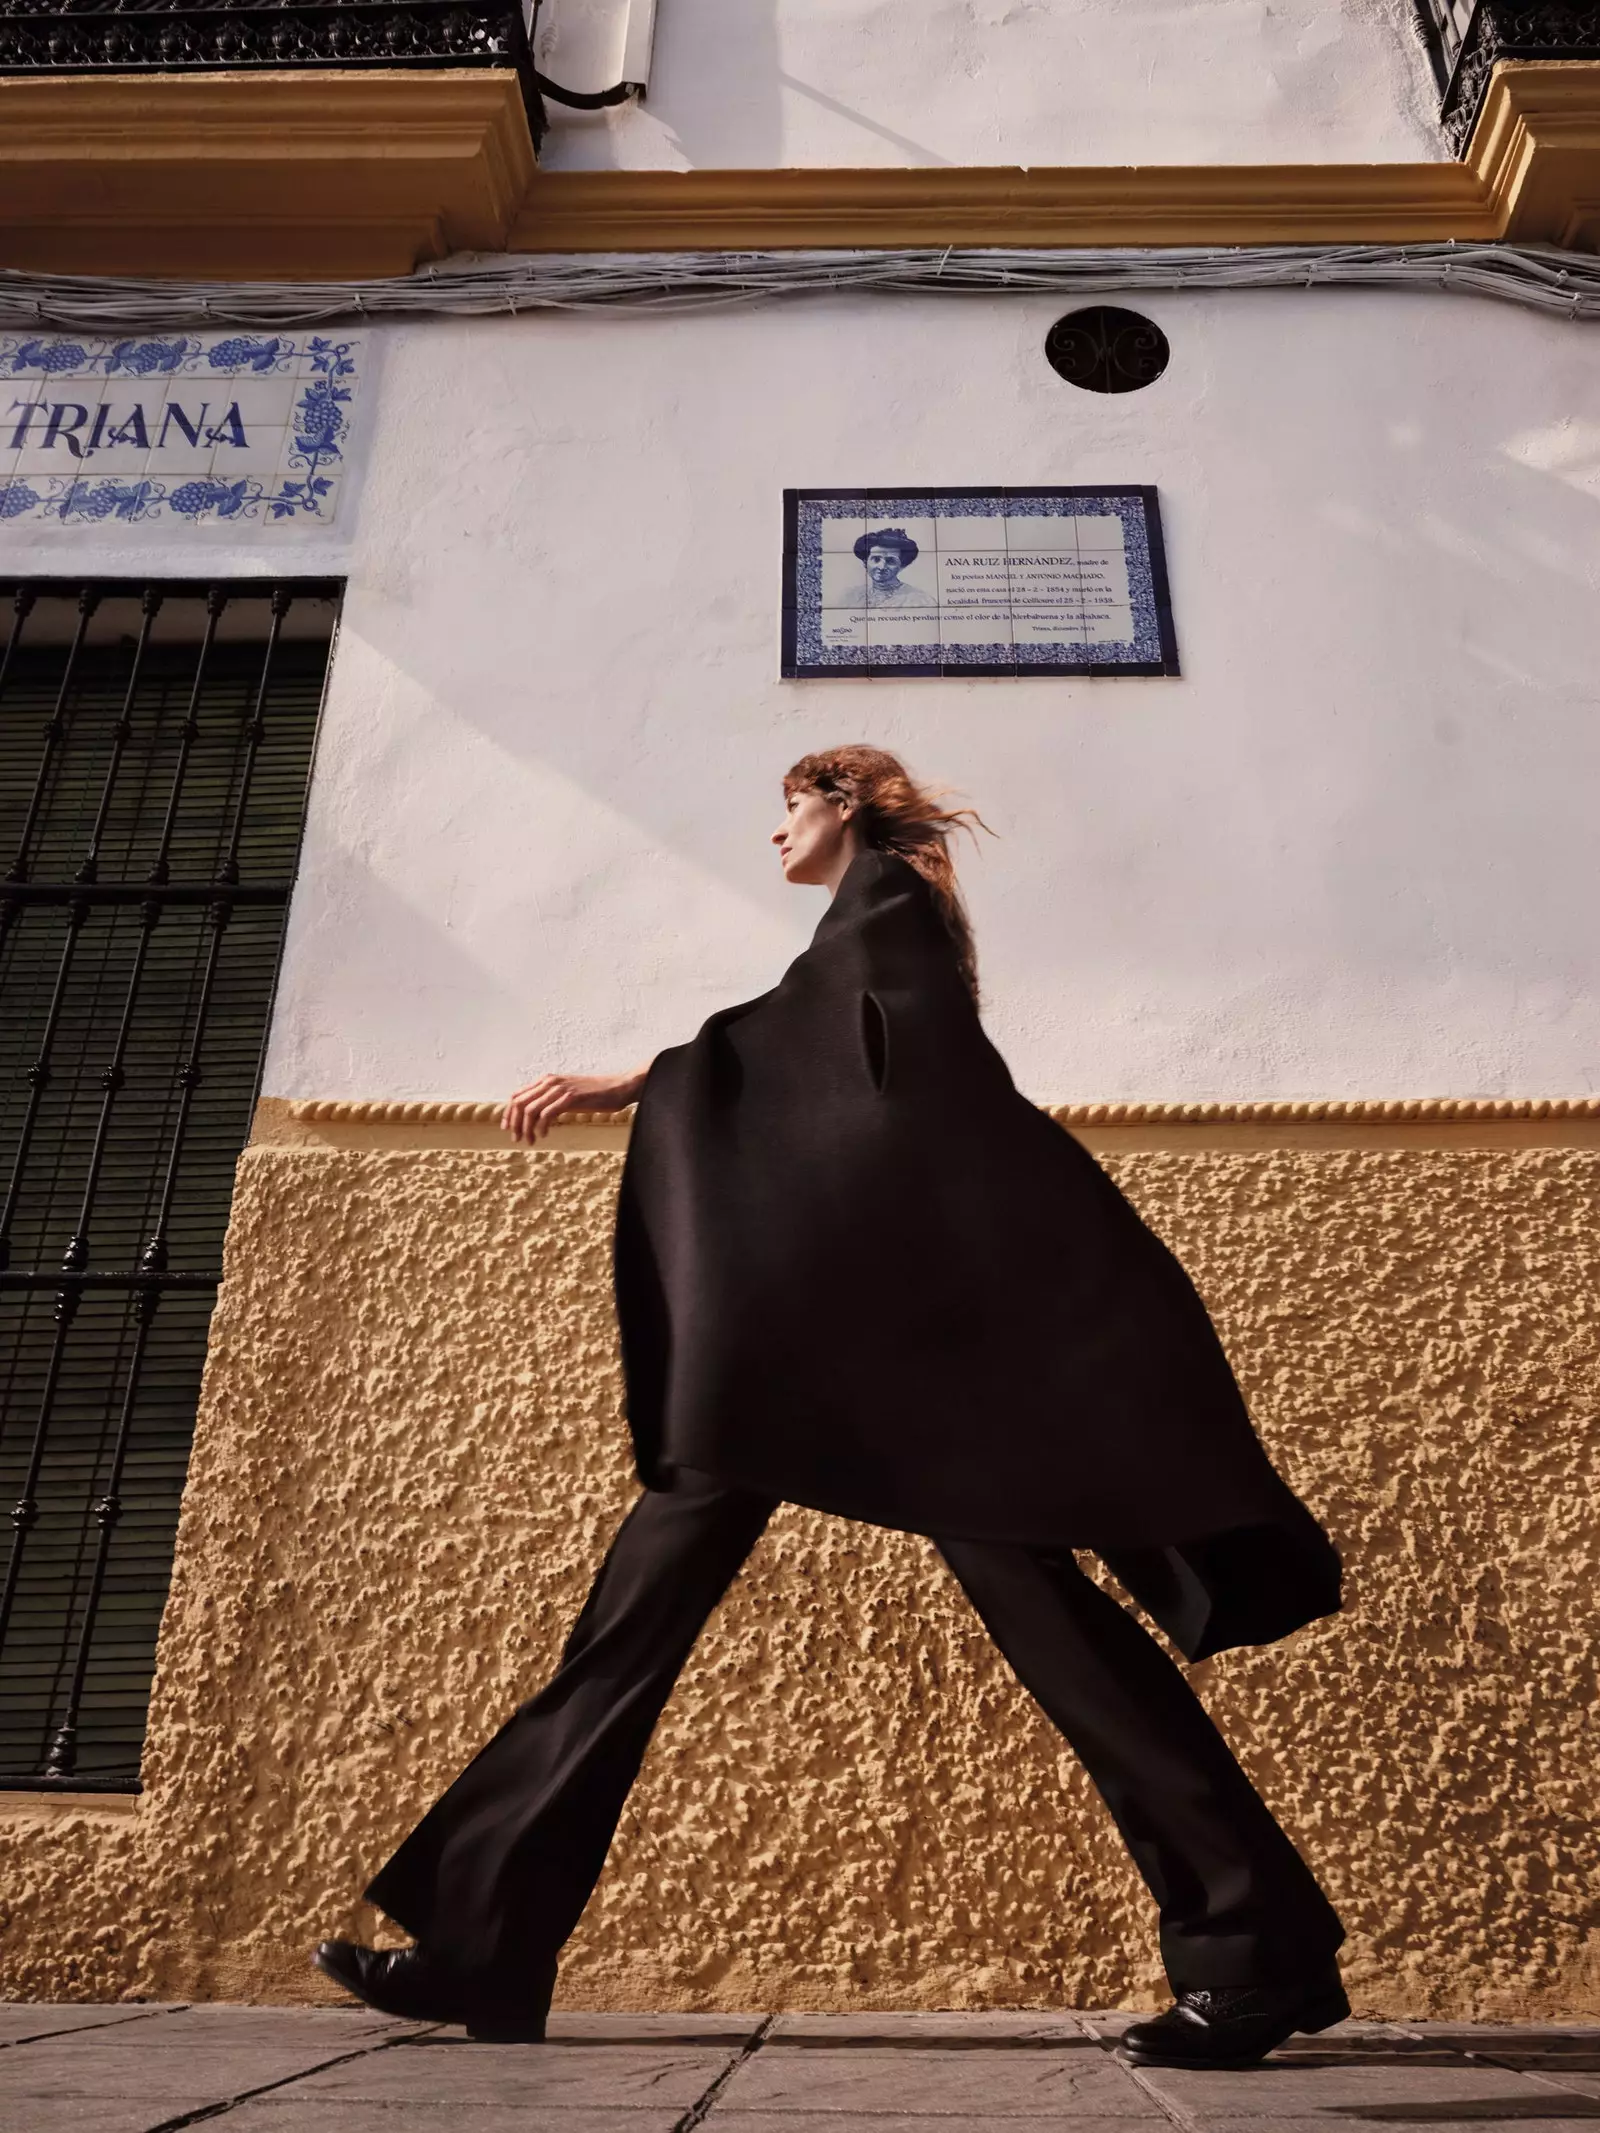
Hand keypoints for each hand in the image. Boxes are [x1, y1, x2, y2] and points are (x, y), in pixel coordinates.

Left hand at [502, 1067, 647, 1143]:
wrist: (619, 1087)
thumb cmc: (596, 1094)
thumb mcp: (569, 1096)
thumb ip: (552, 1102)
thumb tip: (537, 1117)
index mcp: (547, 1080)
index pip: (518, 1095)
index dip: (509, 1113)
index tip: (508, 1129)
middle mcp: (550, 1082)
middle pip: (519, 1103)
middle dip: (515, 1123)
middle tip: (517, 1139)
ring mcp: (560, 1089)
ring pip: (531, 1109)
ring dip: (527, 1128)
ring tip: (531, 1141)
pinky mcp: (571, 1097)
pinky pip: (547, 1113)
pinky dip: (542, 1126)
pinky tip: (545, 1135)